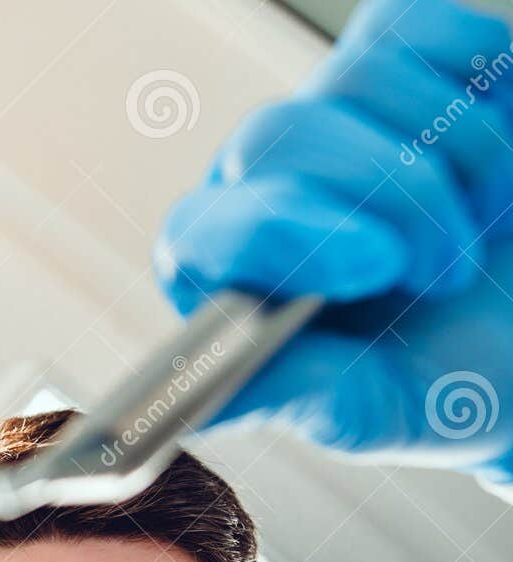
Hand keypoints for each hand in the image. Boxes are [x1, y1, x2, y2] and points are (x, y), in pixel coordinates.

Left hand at [154, 0, 512, 486]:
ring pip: (361, 76)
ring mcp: (327, 115)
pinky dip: (480, 84)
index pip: (206, 227)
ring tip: (476, 230)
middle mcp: (258, 181)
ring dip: (456, 158)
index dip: (284, 234)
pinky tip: (490, 161)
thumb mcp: (367, 406)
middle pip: (280, 137)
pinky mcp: (398, 60)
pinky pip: (423, 30)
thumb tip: (196, 401)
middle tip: (449, 275)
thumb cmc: (436, 375)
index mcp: (223, 270)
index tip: (376, 262)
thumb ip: (292, 391)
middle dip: (393, 202)